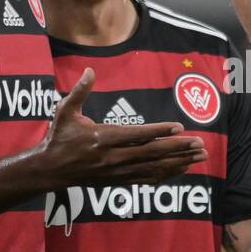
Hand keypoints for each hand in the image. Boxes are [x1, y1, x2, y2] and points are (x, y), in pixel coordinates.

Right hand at [38, 67, 206, 185]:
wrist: (50, 170)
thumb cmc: (59, 138)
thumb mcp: (64, 111)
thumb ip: (79, 91)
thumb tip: (90, 70)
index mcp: (102, 138)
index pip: (136, 135)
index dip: (159, 131)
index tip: (179, 127)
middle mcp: (113, 157)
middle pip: (152, 153)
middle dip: (179, 149)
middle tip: (200, 144)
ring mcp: (118, 171)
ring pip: (154, 168)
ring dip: (179, 162)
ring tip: (200, 157)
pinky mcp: (119, 180)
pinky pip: (148, 178)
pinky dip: (167, 174)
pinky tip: (182, 168)